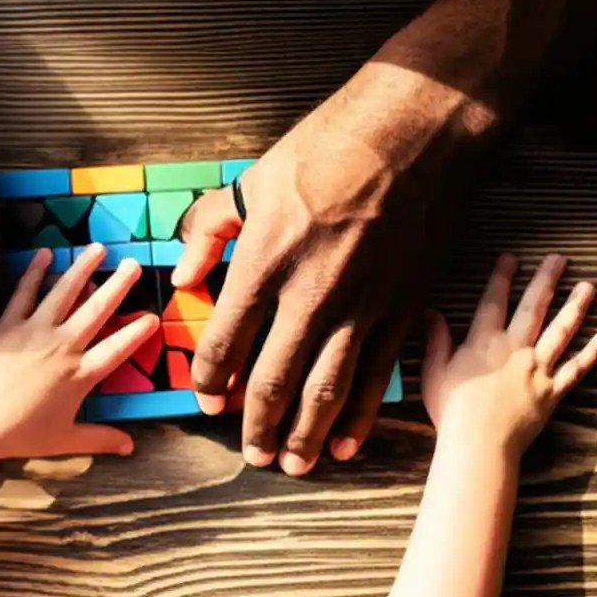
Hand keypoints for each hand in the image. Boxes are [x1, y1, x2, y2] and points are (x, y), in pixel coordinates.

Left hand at [0, 244, 157, 461]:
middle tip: (133, 265)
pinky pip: (24, 293)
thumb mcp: (64, 440)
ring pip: (65, 293)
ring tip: (98, 247)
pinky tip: (45, 253)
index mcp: (80, 376)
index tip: (154, 317)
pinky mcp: (8, 325)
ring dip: (83, 268)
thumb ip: (100, 440)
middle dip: (118, 286)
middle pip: (97, 311)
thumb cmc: (17, 435)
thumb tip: (130, 448)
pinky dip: (35, 272)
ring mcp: (35, 333)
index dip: (137, 333)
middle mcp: (63, 348)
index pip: (117, 349)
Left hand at [174, 63, 484, 475]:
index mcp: (264, 262)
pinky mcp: (400, 307)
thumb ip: (208, 230)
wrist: (414, 133)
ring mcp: (360, 306)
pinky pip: (375, 375)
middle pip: (273, 380)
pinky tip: (345, 442)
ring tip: (292, 463)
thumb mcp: (251, 180)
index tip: (205, 401)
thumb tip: (183, 274)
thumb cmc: (327, 147)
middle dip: (256, 424)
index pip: (225, 341)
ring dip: (306, 435)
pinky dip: (358, 415)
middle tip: (249, 452)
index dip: (210, 380)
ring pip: (326, 390)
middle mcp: (309, 294)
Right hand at [421, 253, 596, 457]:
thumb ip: (437, 340)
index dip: (502, 277)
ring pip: (561, 332)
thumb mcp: (434, 372)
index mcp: (484, 342)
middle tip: (559, 259)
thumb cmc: (452, 410)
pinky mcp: (552, 392)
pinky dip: (594, 352)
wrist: (479, 444)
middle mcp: (515, 349)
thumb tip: (432, 312)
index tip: (511, 257)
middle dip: (546, 281)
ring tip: (589, 286)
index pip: (494, 301)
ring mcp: (537, 369)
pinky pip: (577, 369)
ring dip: (575, 307)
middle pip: (533, 308)